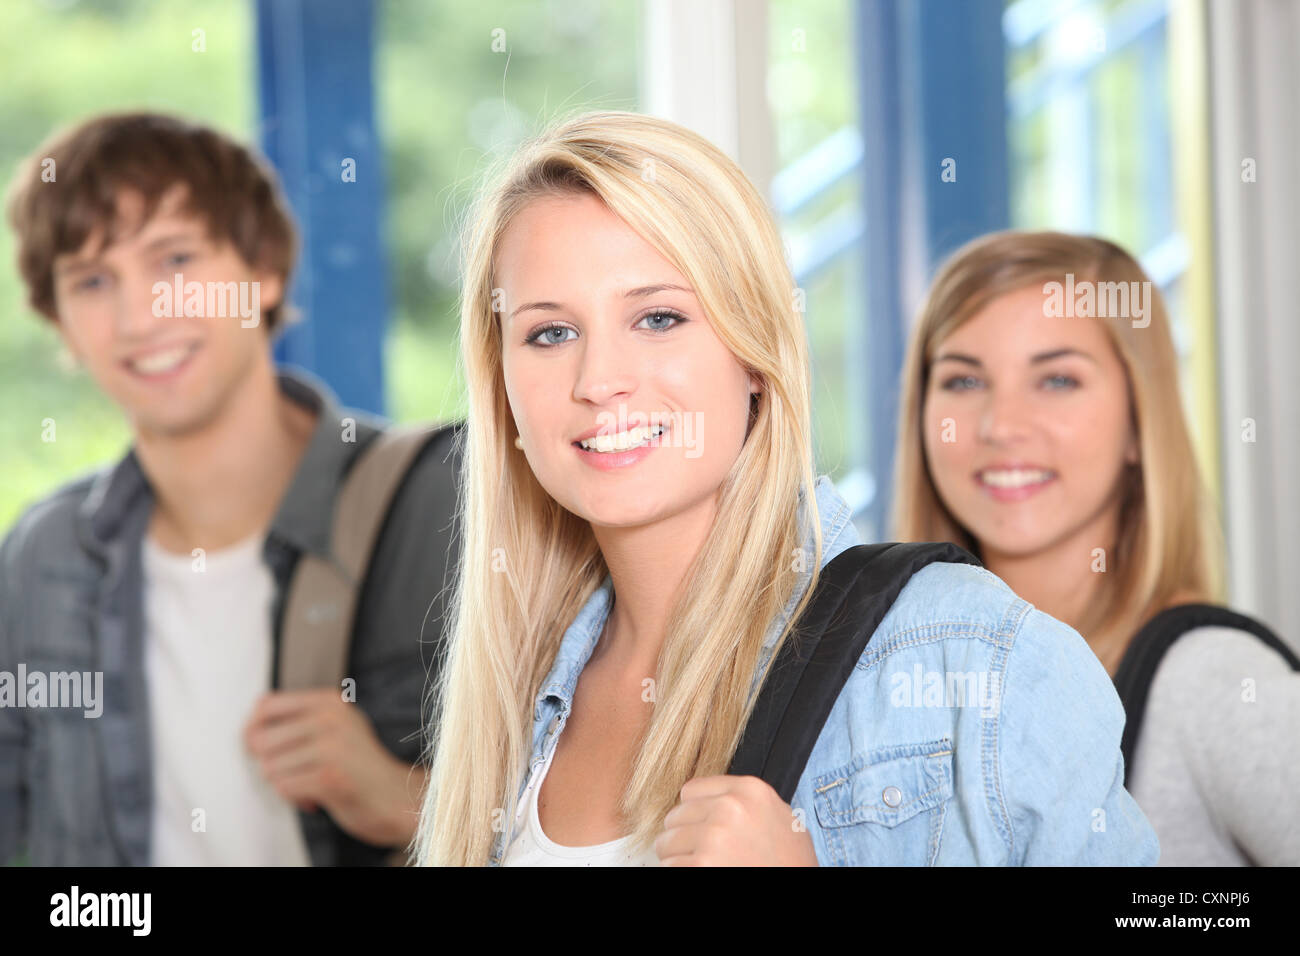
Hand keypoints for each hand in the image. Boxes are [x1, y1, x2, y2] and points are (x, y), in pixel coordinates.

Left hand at [242, 688, 426, 847]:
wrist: (396, 798)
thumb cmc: (359, 766)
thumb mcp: (336, 728)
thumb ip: (299, 721)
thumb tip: (249, 728)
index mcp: (329, 701)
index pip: (266, 706)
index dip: (252, 730)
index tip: (262, 749)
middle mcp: (330, 718)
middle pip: (261, 740)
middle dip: (269, 764)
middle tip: (291, 773)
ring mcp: (332, 747)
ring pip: (269, 768)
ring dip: (285, 784)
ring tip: (309, 786)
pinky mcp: (330, 777)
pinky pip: (284, 788)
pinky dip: (295, 799)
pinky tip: (314, 799)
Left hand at [654, 775, 818, 865]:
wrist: (799, 891)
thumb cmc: (791, 863)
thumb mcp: (781, 819)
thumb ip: (748, 805)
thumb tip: (714, 801)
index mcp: (750, 790)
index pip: (692, 791)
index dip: (694, 814)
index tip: (700, 828)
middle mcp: (730, 808)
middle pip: (676, 816)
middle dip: (684, 837)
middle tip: (701, 853)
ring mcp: (713, 837)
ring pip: (666, 842)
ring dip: (678, 857)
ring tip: (703, 864)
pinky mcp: (701, 865)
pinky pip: (669, 866)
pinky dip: (679, 872)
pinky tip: (700, 873)